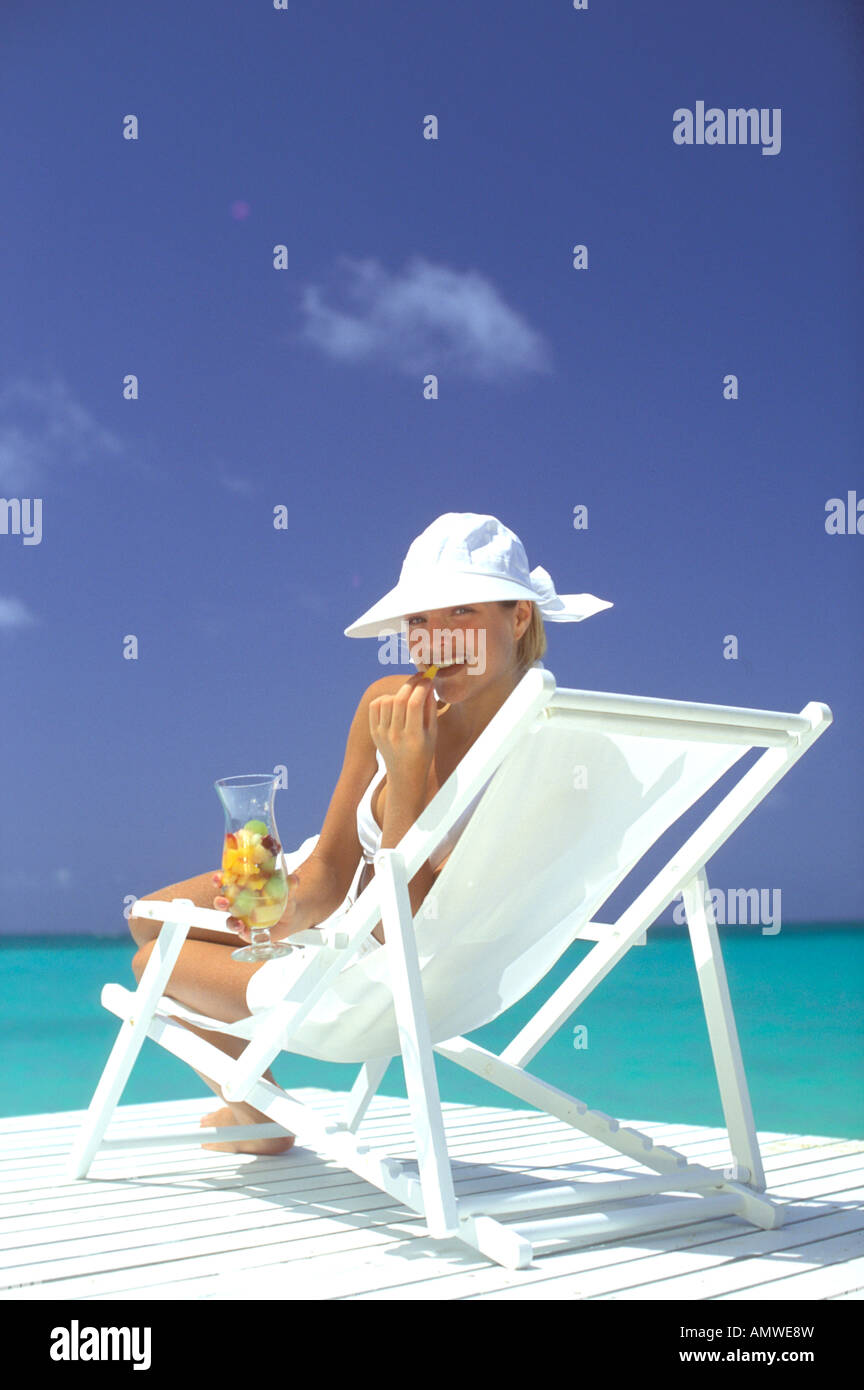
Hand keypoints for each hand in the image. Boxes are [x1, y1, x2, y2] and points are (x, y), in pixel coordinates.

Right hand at [211, 870, 299, 943]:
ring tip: (236, 922)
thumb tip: (293, 879)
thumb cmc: (284, 899)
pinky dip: (240, 930)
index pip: (227, 881)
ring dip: (230, 921)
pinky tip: (244, 929)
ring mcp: (241, 917)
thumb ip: (290, 885)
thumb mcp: (287, 891)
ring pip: (229, 919)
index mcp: (244, 887)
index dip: (219, 879)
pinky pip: (240, 931)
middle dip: (219, 901)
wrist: (290, 918)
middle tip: (223, 901)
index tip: (218, 877)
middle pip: (222, 900)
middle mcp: (239, 902)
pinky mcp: (246, 930)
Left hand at [369, 671, 437, 789]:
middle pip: (399, 700)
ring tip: (408, 694)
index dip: (422, 687)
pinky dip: (384, 698)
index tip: (429, 680)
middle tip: (419, 678)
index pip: (414, 704)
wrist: (405, 775)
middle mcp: (395, 735)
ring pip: (386, 700)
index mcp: (414, 737)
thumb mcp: (433, 732)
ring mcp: (382, 734)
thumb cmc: (424, 752)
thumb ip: (430, 708)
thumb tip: (428, 684)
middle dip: (411, 684)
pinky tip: (394, 701)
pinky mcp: (374, 732)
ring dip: (399, 692)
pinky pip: (375, 706)